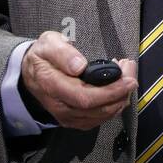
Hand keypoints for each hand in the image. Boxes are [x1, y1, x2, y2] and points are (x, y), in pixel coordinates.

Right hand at [20, 31, 137, 129]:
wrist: (30, 73)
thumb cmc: (43, 55)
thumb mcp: (48, 43)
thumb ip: (63, 53)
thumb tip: (79, 65)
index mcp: (51, 85)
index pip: (84, 97)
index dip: (110, 91)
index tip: (127, 78)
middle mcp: (59, 106)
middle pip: (96, 109)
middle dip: (120, 92)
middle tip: (131, 73)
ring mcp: (66, 116)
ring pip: (100, 116)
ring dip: (119, 99)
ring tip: (127, 77)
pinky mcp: (73, 120)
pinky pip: (98, 119)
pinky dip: (113, 106)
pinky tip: (118, 91)